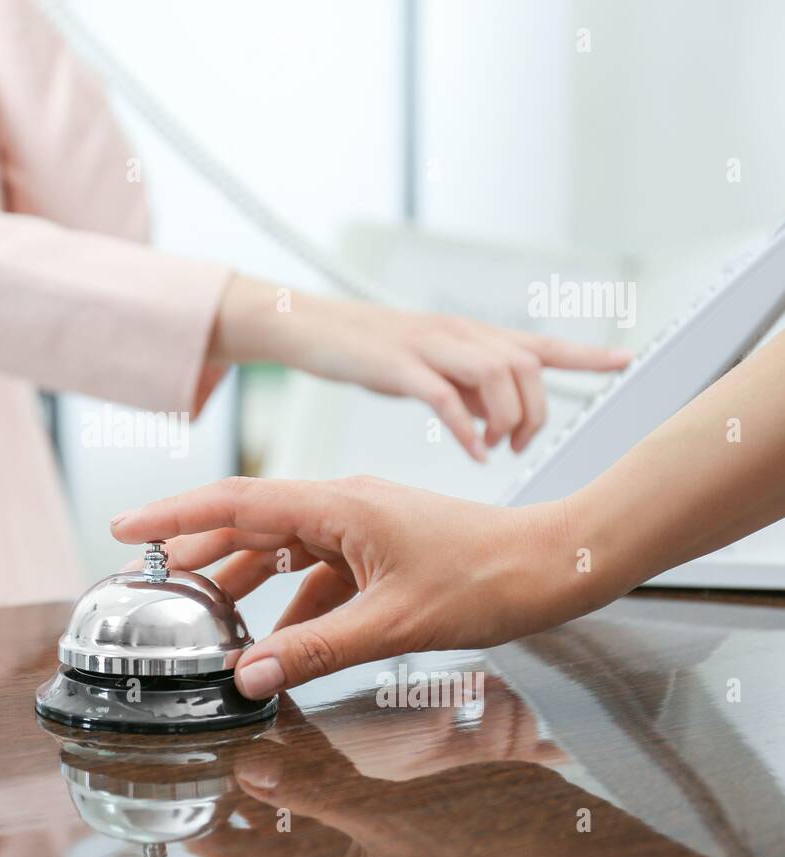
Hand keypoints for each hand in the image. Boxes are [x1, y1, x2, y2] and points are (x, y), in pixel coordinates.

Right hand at [111, 475, 617, 698]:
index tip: (128, 528)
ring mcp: (357, 525)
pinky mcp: (375, 547)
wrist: (550, 565)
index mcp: (336, 503)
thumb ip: (317, 648)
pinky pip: (317, 572)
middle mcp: (340, 504)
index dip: (176, 515)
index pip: (236, 501)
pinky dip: (291, 602)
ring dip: (242, 578)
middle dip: (198, 550)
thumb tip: (251, 674)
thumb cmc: (485, 577)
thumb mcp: (394, 622)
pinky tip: (278, 638)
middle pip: (249, 522)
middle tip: (151, 577)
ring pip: (281, 548)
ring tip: (201, 608)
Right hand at [211, 275, 631, 460]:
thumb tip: (493, 419)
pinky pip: (445, 398)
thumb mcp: (426, 364)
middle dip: (536, 411)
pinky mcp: (397, 367)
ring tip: (497, 448)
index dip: (584, 353)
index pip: (538, 342)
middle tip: (521, 445)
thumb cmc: (368, 349)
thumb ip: (463, 385)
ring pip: (495, 375)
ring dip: (507, 418)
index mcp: (469, 334)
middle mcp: (458, 334)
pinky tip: (473, 451)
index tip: (626, 360)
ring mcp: (429, 347)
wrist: (310, 325)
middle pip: (525, 365)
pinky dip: (466, 429)